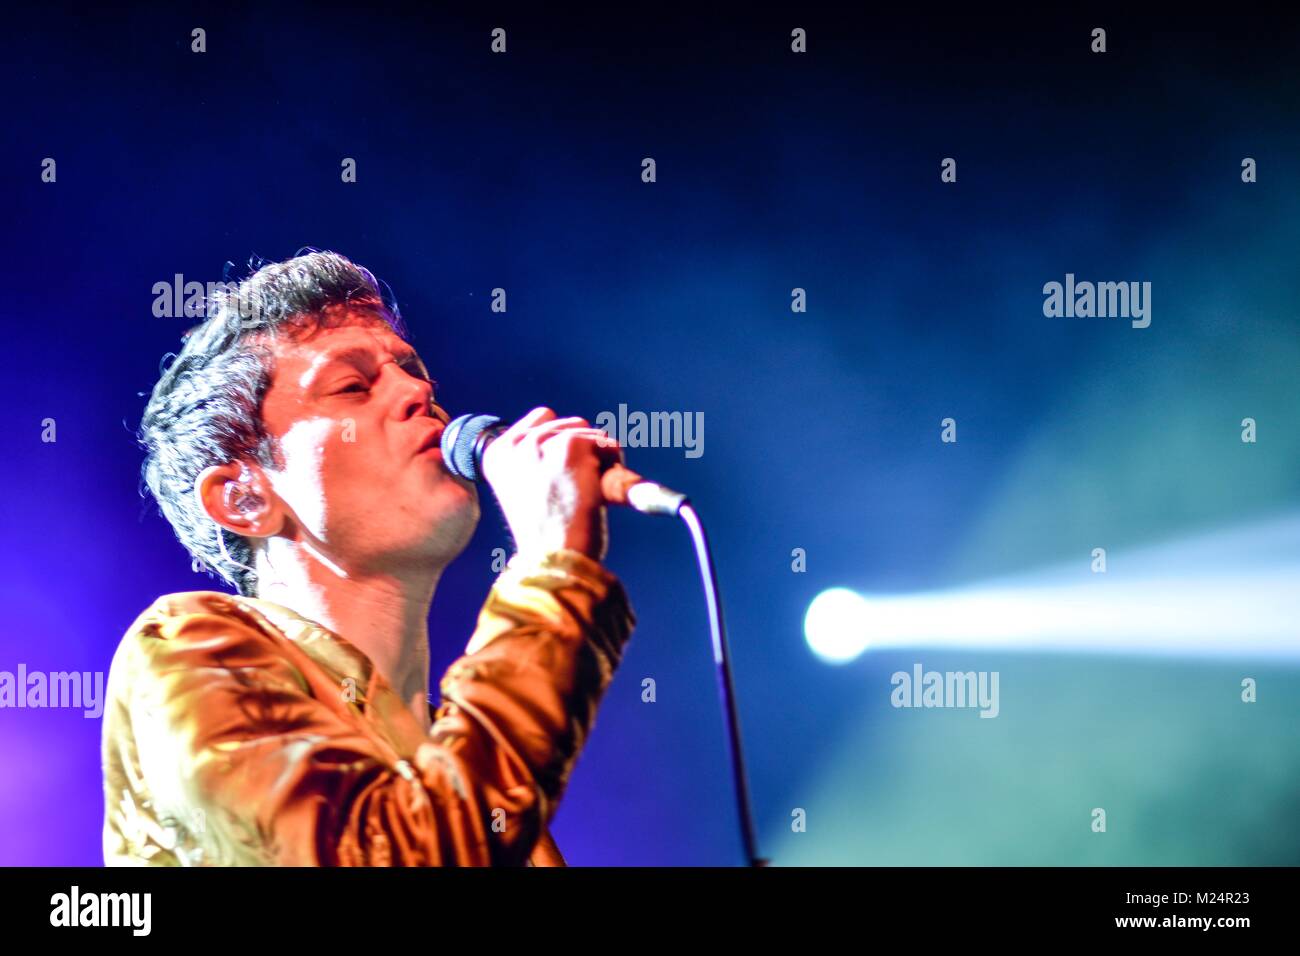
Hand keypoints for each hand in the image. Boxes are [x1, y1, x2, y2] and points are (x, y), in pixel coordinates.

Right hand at [480, 407, 620, 561]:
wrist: (553, 561)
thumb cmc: (546, 537)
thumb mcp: (526, 491)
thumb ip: (538, 460)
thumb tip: (582, 436)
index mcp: (497, 453)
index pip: (541, 419)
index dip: (561, 447)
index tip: (560, 479)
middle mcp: (517, 443)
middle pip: (570, 424)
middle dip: (582, 454)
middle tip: (574, 493)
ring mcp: (545, 442)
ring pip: (591, 433)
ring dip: (598, 461)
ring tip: (583, 496)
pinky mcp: (573, 446)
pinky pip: (609, 446)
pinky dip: (614, 469)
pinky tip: (596, 495)